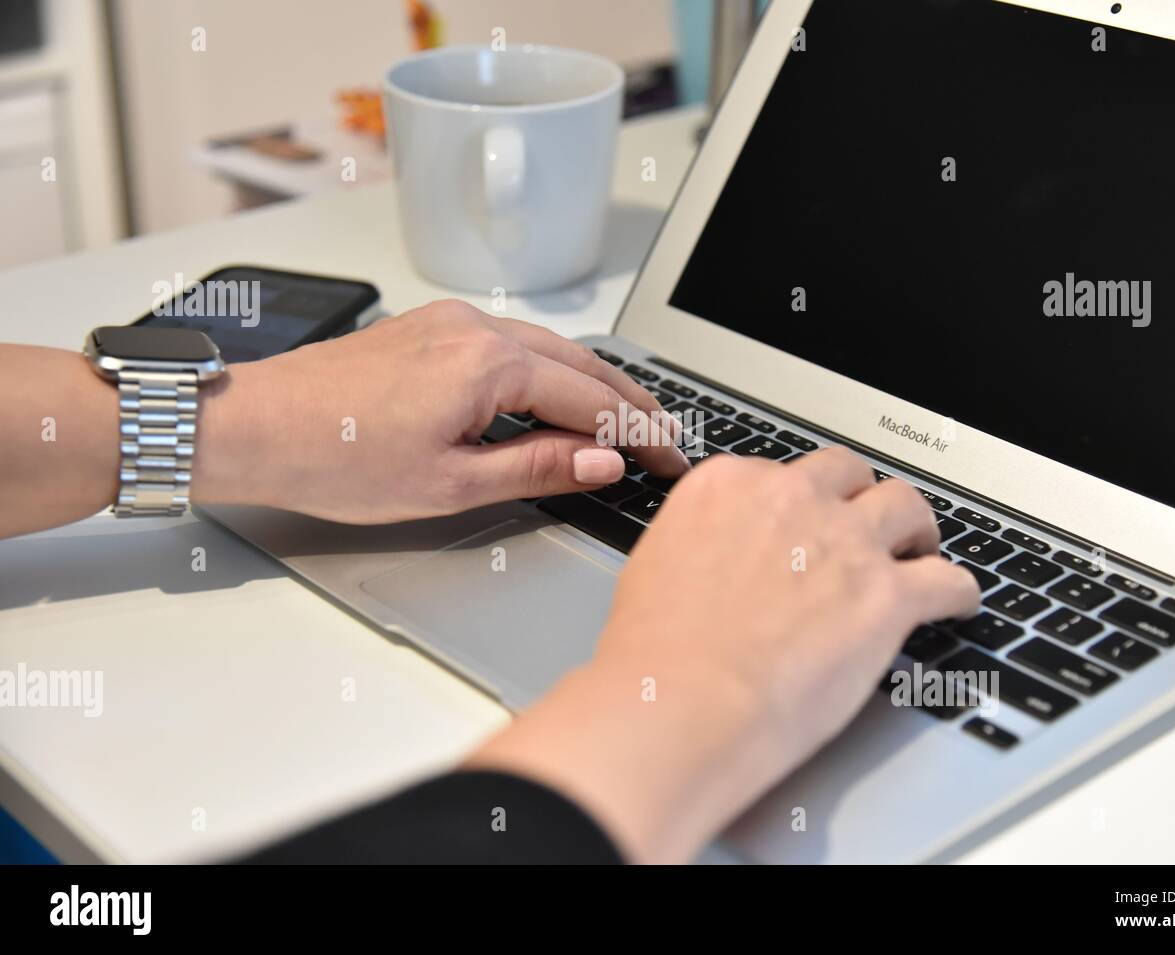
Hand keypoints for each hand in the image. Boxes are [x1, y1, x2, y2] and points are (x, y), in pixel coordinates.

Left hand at [194, 299, 687, 521]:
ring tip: (627, 423)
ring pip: (551, 349)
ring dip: (594, 386)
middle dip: (631, 404)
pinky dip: (552, 372)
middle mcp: (476, 327)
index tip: (671, 462)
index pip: (592, 401)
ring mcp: (451, 321)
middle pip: (582, 364)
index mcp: (488, 364)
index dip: (641, 436)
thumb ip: (537, 467)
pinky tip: (560, 399)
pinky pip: (514, 344)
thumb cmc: (335, 458)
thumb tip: (601, 461)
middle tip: (668, 440)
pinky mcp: (431, 327)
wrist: (253, 427)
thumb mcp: (449, 483)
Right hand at [465, 448, 979, 861]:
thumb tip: (720, 562)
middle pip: (850, 474)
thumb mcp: (657, 567)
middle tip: (865, 530)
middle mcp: (791, 499)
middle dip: (861, 500)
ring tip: (918, 552)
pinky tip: (957, 603)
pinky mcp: (887, 595)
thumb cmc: (655, 652)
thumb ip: (702, 545)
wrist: (680, 699)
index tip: (806, 523)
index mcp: (729, 486)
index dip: (802, 502)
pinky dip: (958, 592)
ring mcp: (845, 543)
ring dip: (916, 529)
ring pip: (907, 506)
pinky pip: (948, 579)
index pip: (783, 473)